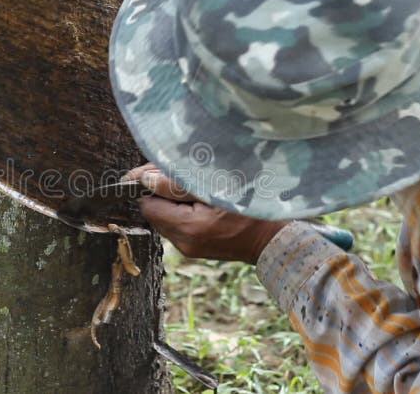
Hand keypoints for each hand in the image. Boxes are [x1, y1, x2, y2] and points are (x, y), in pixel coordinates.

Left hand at [123, 164, 289, 263]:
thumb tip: (145, 179)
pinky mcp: (194, 249)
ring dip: (173, 202)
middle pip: (154, 212)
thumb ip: (177, 185)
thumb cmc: (252, 207)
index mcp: (188, 228)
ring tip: (195, 189)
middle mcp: (184, 243)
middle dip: (161, 193)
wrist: (274, 239)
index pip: (148, 205)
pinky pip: (177, 226)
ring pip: (164, 218)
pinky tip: (200, 202)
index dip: (151, 185)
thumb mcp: (217, 188)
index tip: (162, 170)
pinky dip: (183, 212)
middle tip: (179, 175)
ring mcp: (189, 248)